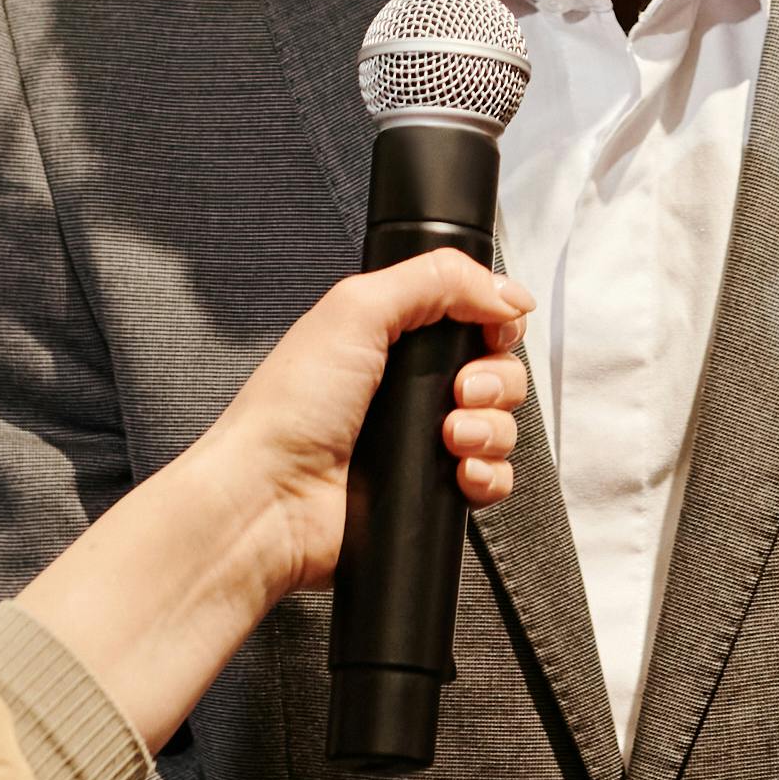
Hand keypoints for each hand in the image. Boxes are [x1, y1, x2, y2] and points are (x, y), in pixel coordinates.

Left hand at [10, 252, 530, 757]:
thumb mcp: (357, 308)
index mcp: (392, 337)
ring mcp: (422, 442)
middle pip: (498, 371)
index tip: (491, 332)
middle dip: (496, 380)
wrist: (270, 501)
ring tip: (452, 438)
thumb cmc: (291, 407)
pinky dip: (488, 475)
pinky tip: (459, 473)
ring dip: (492, 429)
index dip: (496, 322)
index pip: (475, 318)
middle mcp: (410, 388)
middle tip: (461, 391)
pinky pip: (493, 479)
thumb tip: (509, 292)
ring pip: (501, 426)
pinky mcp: (428, 491)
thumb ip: (439, 279)